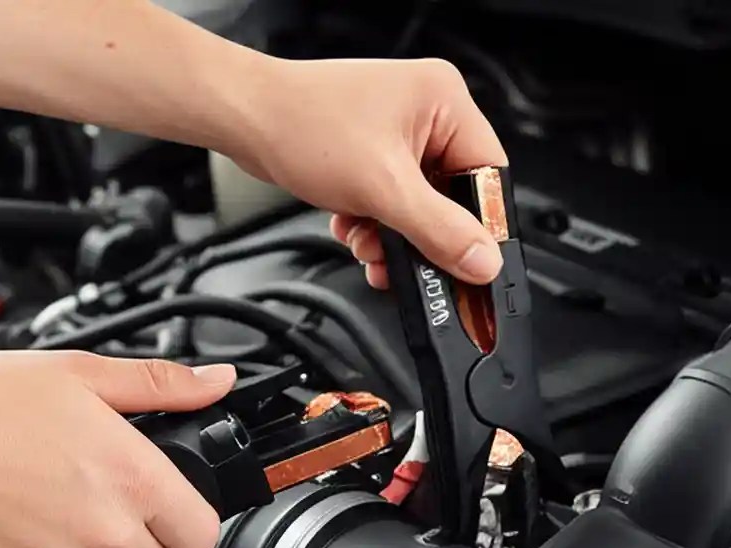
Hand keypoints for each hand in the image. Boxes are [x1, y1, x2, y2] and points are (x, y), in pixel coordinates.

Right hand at [0, 351, 235, 547]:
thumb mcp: (82, 374)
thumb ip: (160, 384)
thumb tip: (215, 382)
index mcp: (134, 479)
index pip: (202, 534)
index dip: (188, 518)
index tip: (167, 505)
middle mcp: (108, 534)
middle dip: (137, 532)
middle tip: (92, 493)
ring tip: (49, 506)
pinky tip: (19, 532)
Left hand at [231, 58, 507, 288]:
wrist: (242, 118)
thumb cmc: (301, 124)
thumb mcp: (383, 190)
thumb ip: (439, 232)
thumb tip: (481, 261)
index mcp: (444, 100)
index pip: (488, 174)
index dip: (480, 224)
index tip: (471, 263)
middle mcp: (425, 110)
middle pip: (451, 194)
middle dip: (422, 234)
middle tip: (413, 264)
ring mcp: (396, 131)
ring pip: (417, 204)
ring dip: (393, 235)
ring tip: (369, 245)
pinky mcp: (370, 150)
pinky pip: (390, 199)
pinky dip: (373, 223)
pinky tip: (352, 228)